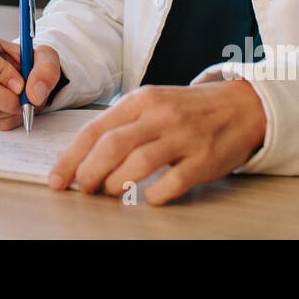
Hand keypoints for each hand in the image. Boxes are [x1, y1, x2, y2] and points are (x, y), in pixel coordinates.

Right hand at [0, 33, 60, 130]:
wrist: (29, 79)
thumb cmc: (31, 63)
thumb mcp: (46, 57)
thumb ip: (46, 70)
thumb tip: (34, 93)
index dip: (1, 72)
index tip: (20, 83)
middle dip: (7, 97)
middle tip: (24, 96)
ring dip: (13, 109)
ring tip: (22, 98)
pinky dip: (11, 119)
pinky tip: (16, 107)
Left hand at [47, 79, 266, 204]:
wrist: (241, 105)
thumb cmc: (187, 109)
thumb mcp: (151, 103)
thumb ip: (119, 125)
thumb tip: (78, 155)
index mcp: (140, 100)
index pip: (95, 129)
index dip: (71, 157)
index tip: (57, 177)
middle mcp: (159, 115)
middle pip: (112, 145)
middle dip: (88, 172)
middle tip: (82, 189)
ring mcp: (183, 137)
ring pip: (138, 163)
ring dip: (116, 183)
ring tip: (109, 192)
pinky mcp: (204, 159)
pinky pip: (172, 182)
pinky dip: (154, 195)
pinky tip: (146, 198)